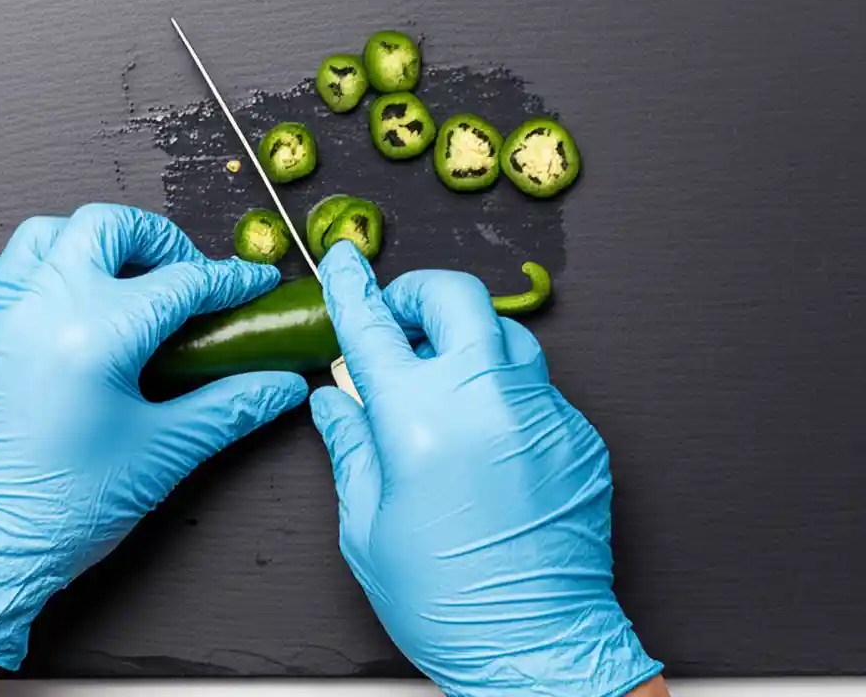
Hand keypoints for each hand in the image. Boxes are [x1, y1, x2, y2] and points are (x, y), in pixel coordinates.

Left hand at [0, 204, 307, 668]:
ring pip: (49, 231)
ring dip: (95, 242)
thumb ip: (227, 406)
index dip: (229, 281)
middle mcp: (41, 304)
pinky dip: (37, 267)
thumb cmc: (61, 508)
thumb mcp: (163, 453)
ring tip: (125, 276)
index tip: (252, 285)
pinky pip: (1, 266)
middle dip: (158, 238)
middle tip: (187, 272)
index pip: (182, 282)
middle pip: (109, 226)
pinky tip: (60, 299)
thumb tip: (277, 385)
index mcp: (97, 333)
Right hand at [310, 242, 661, 696]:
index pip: (374, 327)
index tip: (343, 264)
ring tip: (438, 374)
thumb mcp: (366, 526)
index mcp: (419, 421)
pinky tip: (481, 431)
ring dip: (465, 336)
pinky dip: (500, 389)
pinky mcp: (577, 435)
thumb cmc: (446, 601)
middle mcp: (487, 400)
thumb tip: (334, 402)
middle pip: (457, 295)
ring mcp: (541, 413)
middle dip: (418, 291)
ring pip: (504, 332)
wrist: (537, 648)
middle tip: (396, 318)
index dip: (352, 287)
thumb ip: (350, 447)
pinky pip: (535, 385)